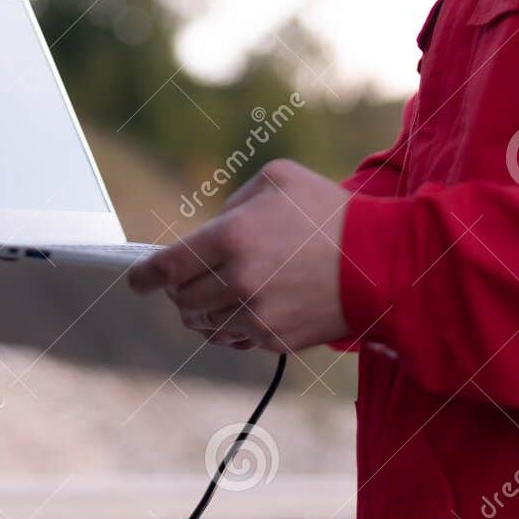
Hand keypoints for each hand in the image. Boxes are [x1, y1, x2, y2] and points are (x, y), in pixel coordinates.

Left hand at [128, 159, 353, 352]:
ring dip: (201, 311)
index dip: (144, 276)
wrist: (382, 263)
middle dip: (178, 290)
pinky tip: (243, 310)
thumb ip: (234, 201)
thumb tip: (211, 229)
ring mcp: (256, 315)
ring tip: (217, 295)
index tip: (136, 281)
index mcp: (233, 236)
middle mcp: (239, 280)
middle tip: (186, 280)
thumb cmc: (330, 214)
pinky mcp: (274, 339)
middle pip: (182, 298)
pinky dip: (228, 328)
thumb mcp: (278, 179)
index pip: (168, 266)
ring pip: (202, 324)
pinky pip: (232, 339)